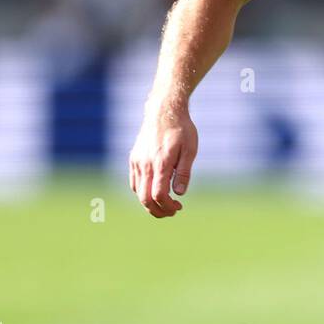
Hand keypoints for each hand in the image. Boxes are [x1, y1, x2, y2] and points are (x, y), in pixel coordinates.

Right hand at [129, 101, 198, 216]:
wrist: (163, 111)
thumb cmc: (181, 130)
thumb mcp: (190, 150)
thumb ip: (184, 172)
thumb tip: (179, 193)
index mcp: (160, 163)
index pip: (158, 195)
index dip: (168, 206)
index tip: (179, 207)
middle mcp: (145, 164)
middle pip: (144, 198)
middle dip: (158, 211)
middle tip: (172, 212)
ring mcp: (137, 161)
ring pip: (137, 192)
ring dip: (150, 203)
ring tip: (165, 204)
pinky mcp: (133, 158)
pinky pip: (134, 182)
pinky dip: (142, 192)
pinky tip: (155, 191)